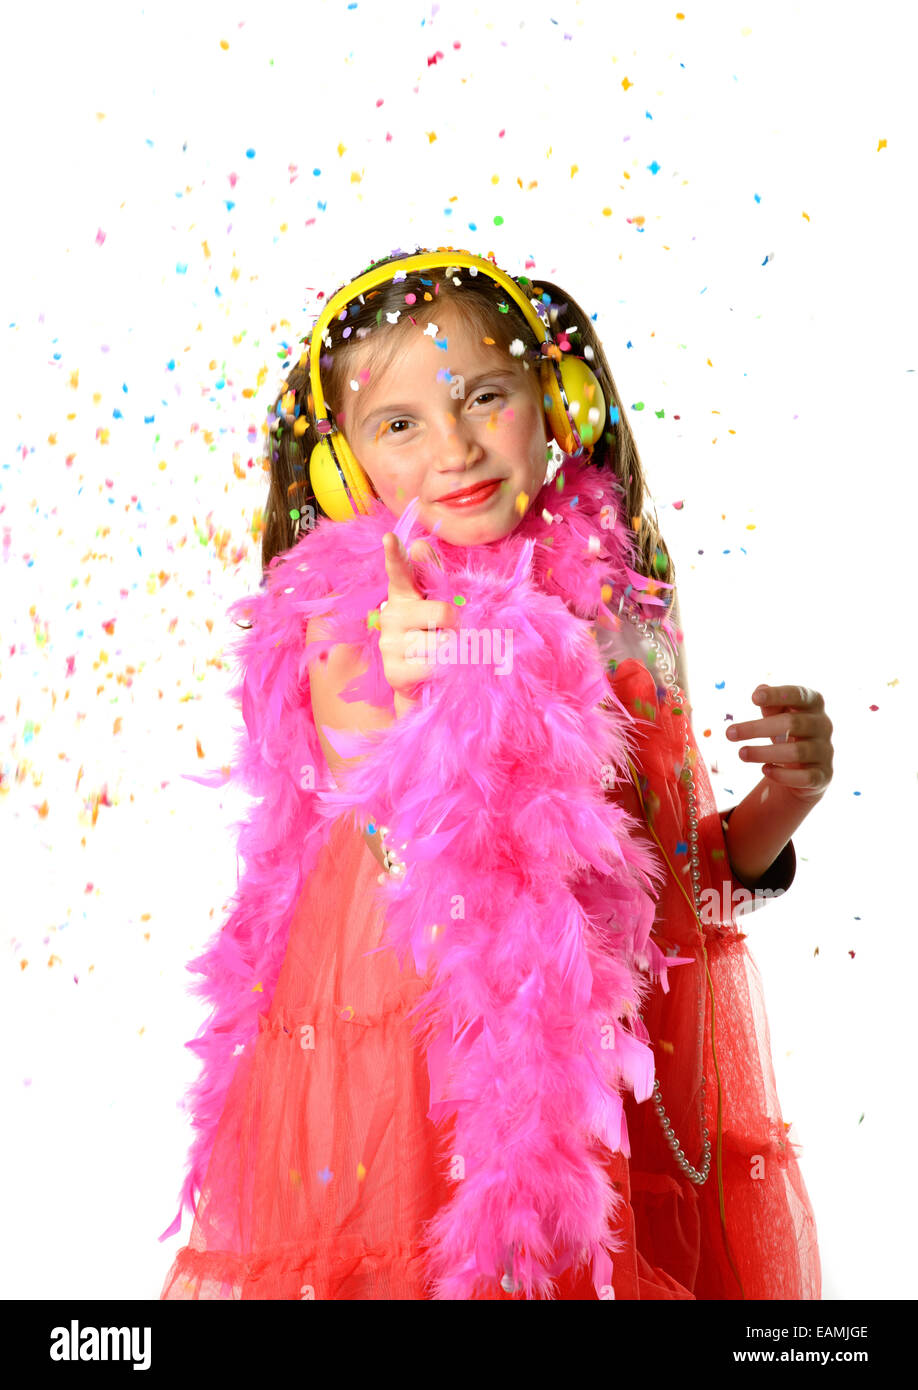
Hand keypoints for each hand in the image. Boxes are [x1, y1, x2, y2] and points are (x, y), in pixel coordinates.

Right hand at [378, 532, 455, 703]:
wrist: (425, 683)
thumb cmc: (436, 634)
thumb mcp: (439, 602)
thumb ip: (434, 574)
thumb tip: (419, 545)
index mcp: (404, 592)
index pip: (399, 570)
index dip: (394, 554)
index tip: (389, 538)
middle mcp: (391, 614)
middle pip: (443, 612)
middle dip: (458, 626)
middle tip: (451, 635)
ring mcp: (389, 643)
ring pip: (443, 643)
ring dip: (455, 652)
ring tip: (444, 656)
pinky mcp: (394, 671)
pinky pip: (435, 667)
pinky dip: (446, 671)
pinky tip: (437, 671)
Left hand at [726, 684, 833, 802]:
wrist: (806, 766)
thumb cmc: (788, 732)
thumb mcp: (779, 716)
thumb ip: (771, 705)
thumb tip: (760, 689)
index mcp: (814, 704)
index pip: (798, 694)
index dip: (777, 695)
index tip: (753, 698)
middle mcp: (824, 725)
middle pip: (792, 723)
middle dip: (757, 728)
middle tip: (729, 734)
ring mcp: (826, 751)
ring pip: (796, 751)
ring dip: (763, 753)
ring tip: (741, 753)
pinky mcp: (823, 775)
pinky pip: (804, 777)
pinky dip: (782, 774)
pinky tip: (765, 769)